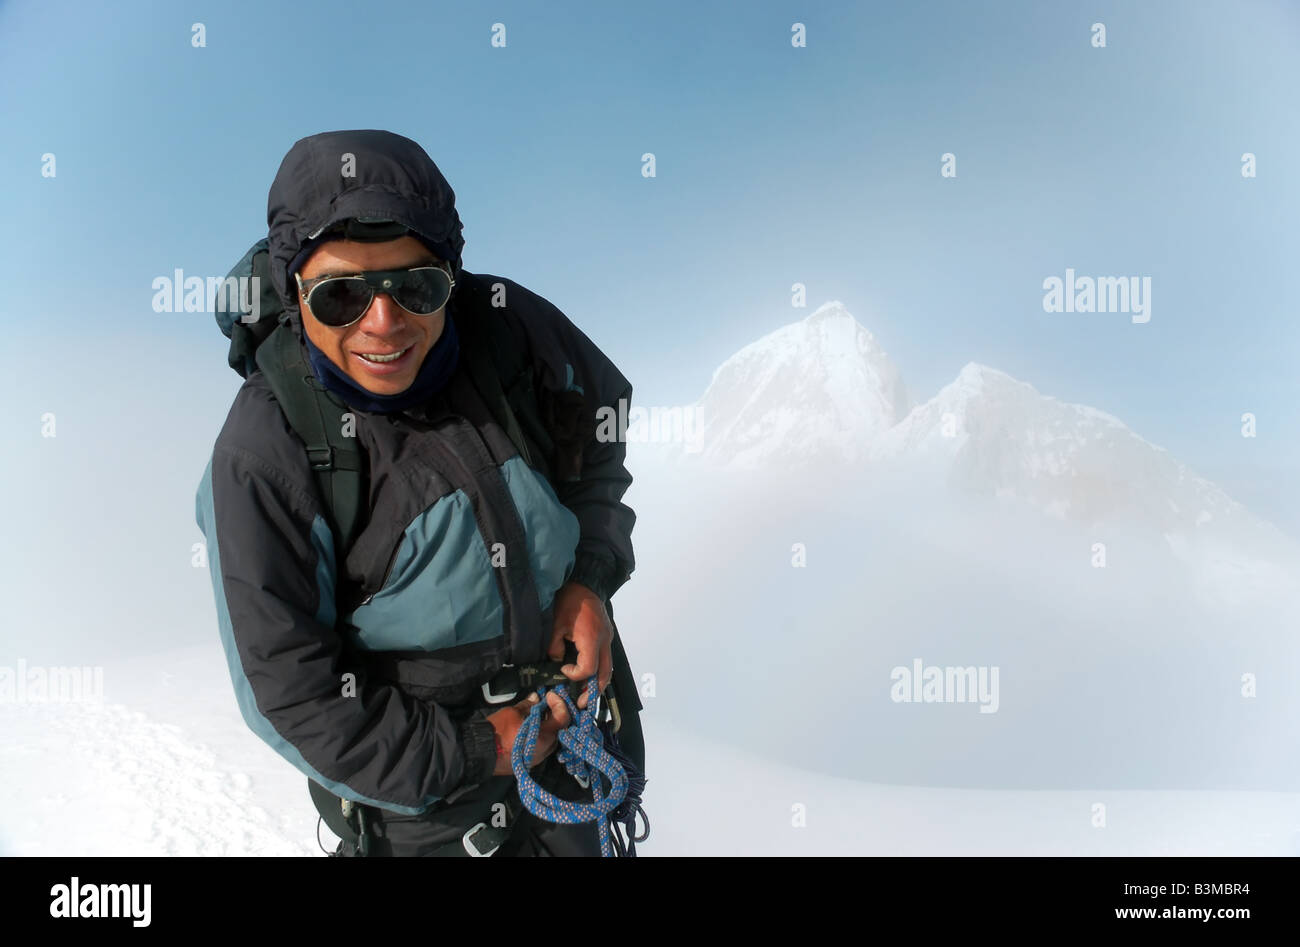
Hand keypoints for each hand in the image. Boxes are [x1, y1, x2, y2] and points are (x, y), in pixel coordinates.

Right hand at [486, 689, 571, 776]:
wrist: (479, 752)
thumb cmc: (497, 732)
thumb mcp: (512, 713)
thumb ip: (528, 705)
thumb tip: (536, 699)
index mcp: (543, 737)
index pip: (563, 718)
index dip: (559, 704)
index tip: (550, 696)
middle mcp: (544, 750)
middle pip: (559, 730)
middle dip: (554, 715)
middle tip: (545, 703)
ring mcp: (538, 758)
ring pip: (551, 740)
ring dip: (548, 726)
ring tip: (537, 714)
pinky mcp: (530, 762)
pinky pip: (542, 747)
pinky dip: (541, 735)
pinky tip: (531, 727)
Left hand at [548, 581, 612, 709]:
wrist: (585, 583)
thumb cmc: (569, 602)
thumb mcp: (556, 625)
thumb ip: (555, 647)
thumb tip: (556, 663)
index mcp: (591, 639)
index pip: (588, 669)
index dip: (575, 675)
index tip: (563, 670)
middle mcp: (604, 641)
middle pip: (605, 674)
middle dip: (594, 690)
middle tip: (583, 703)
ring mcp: (608, 638)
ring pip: (609, 668)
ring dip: (599, 683)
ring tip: (588, 694)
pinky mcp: (607, 636)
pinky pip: (607, 658)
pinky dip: (600, 670)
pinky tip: (590, 676)